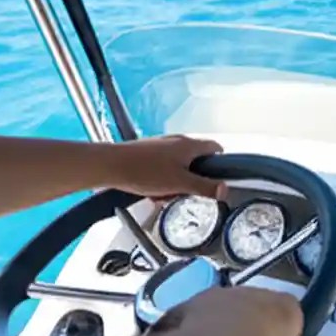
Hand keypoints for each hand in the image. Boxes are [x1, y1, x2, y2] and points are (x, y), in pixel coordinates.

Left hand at [101, 135, 226, 199]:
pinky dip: (162, 179)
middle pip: (196, 160)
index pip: (215, 148)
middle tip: (186, 192)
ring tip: (165, 194)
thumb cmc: (144, 172)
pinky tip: (152, 191)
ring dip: (176, 182)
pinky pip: (163, 167)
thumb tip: (225, 189)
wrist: (110, 166)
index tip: (218, 179)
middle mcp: (176, 141)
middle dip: (193, 179)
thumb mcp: (180, 184)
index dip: (220, 164)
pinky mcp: (147, 152)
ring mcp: (161, 146)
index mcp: (189, 145)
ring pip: (178, 166)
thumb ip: (204, 187)